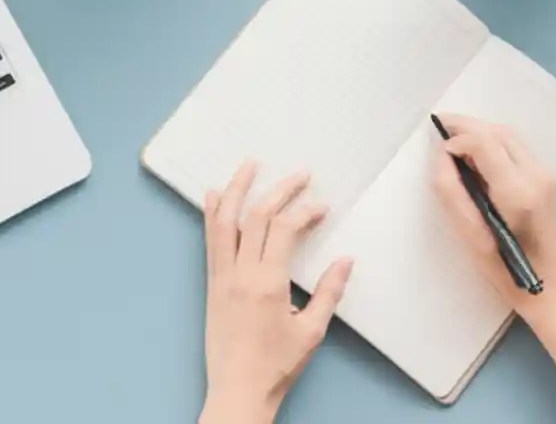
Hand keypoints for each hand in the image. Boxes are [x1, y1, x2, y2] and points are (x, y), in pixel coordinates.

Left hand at [199, 162, 353, 423]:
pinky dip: (212, 214)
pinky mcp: (211, 283)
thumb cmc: (277, 366)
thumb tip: (346, 260)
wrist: (238, 390)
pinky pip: (209, 240)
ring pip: (224, 221)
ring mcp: (221, 276)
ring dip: (236, 189)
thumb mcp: (312, 331)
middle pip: (257, 217)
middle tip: (300, 173)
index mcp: (267, 284)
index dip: (304, 211)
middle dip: (279, 190)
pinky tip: (212, 195)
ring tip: (248, 165)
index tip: (322, 206)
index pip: (284, 230)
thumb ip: (328, 292)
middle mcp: (240, 273)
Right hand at [430, 114, 555, 319]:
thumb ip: (451, 190)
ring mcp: (547, 175)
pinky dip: (494, 143)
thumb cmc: (503, 269)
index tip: (440, 151)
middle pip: (499, 131)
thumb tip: (443, 156)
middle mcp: (537, 175)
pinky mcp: (548, 180)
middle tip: (440, 127)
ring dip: (481, 132)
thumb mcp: (467, 233)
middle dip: (468, 126)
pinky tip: (477, 155)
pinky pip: (517, 148)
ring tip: (455, 139)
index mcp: (517, 190)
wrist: (548, 287)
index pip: (484, 141)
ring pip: (510, 136)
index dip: (458, 137)